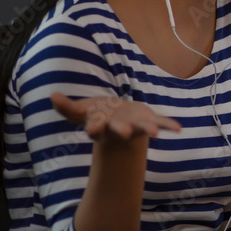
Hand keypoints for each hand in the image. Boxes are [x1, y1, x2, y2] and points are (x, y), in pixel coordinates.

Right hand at [50, 92, 181, 141]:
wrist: (117, 121)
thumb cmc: (97, 114)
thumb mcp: (81, 111)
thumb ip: (67, 107)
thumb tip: (52, 95)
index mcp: (101, 124)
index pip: (95, 126)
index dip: (94, 127)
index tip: (92, 130)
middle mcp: (118, 128)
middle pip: (119, 130)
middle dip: (121, 131)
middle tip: (124, 134)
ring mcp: (134, 126)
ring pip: (142, 128)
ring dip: (149, 130)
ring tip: (157, 134)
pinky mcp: (148, 121)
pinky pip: (160, 123)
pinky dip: (168, 125)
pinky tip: (178, 129)